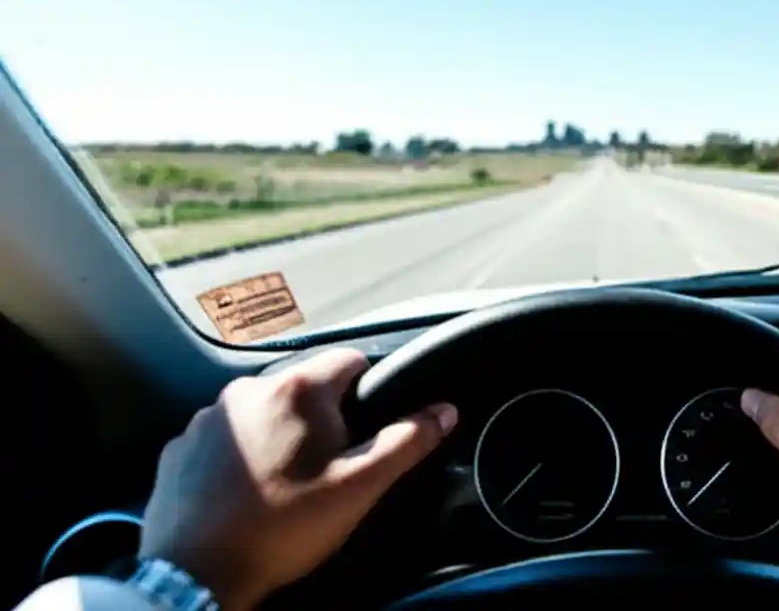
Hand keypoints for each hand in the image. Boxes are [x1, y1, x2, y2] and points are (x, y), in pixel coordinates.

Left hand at [139, 348, 456, 610]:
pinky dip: (239, 455)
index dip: (368, 392)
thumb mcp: (359, 488)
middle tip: (326, 469)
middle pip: (305, 388)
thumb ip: (406, 442)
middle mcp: (248, 389)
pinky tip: (244, 492)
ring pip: (262, 411)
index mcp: (299, 390)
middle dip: (321, 419)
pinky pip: (224, 437)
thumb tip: (445, 410)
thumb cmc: (285, 527)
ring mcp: (207, 417)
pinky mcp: (179, 446)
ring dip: (277, 434)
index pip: (352, 360)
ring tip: (283, 484)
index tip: (364, 432)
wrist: (198, 574)